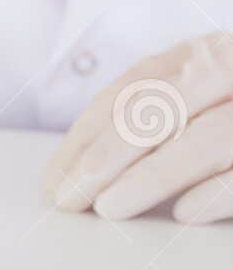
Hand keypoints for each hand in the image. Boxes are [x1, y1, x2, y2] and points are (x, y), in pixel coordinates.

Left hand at [45, 33, 232, 224]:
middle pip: (160, 110)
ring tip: (109, 208)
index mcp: (198, 56)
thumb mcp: (193, 92)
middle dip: (108, 156)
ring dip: (152, 176)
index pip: (129, 92)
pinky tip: (184, 213)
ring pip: (206, 139)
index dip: (85, 137)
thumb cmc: (228, 103)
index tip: (54, 181)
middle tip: (70, 198)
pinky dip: (217, 192)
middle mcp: (227, 70)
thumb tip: (76, 171)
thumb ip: (146, 114)